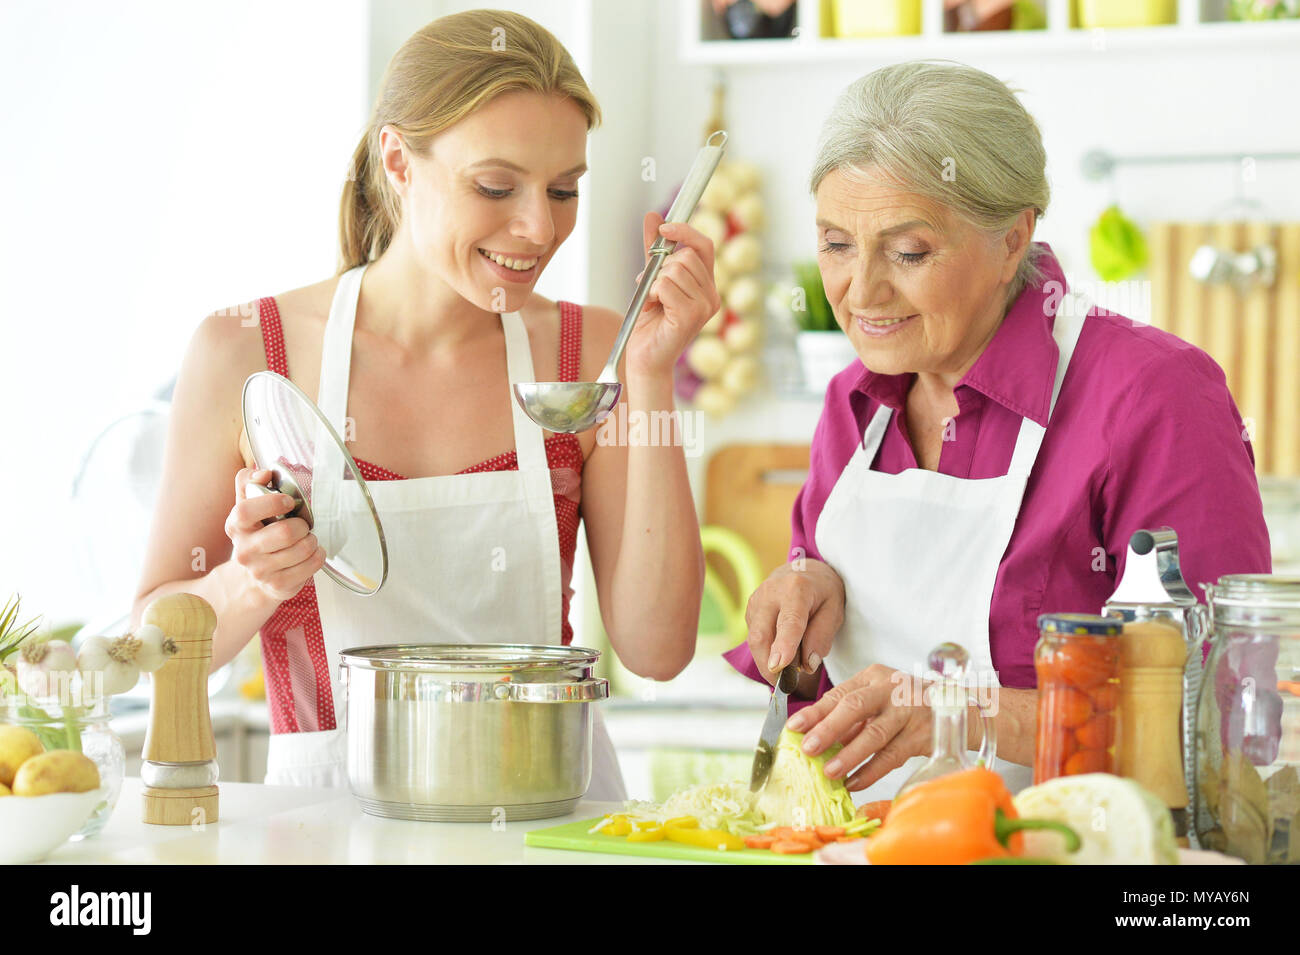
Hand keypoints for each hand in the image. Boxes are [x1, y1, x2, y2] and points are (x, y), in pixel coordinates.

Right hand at [225, 468, 325, 602]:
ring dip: (312, 540)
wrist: (254, 576)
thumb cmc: (258, 534)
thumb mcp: (248, 506)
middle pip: (284, 532)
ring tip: (308, 539)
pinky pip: (310, 566)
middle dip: (303, 525)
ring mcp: (260, 571)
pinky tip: (313, 553)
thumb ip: (250, 482)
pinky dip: (318, 556)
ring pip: (301, 549)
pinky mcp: (278, 585)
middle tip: (304, 525)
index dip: (271, 503)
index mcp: (236, 526)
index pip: (246, 511)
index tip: (288, 501)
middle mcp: (244, 550)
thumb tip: (264, 473)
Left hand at [624, 213, 721, 379]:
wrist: (645, 358)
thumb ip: (654, 251)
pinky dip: (651, 292)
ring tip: (653, 301)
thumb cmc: (650, 323)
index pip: (704, 246)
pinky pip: (666, 285)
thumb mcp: (651, 280)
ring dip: (654, 282)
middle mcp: (711, 296)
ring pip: (674, 269)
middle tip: (653, 288)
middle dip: (661, 266)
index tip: (663, 228)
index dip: (685, 231)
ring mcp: (704, 307)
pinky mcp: (691, 316)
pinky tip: (652, 308)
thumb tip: (653, 216)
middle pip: (686, 256)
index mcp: (707, 286)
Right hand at [744, 558, 844, 686]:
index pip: (789, 621)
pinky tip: (782, 653)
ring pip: (754, 640)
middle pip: (762, 635)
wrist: (804, 571)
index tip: (780, 666)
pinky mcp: (749, 611)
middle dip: (769, 665)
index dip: (784, 645)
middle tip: (785, 686)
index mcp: (796, 589)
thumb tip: (807, 665)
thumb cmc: (823, 593)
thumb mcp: (834, 611)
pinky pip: (754, 639)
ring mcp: (755, 601)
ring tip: (789, 671)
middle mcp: (770, 593)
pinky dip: (767, 653)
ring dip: (768, 661)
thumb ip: (822, 637)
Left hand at [786, 664, 935, 791]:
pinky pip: (892, 755)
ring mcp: (908, 711)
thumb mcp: (878, 699)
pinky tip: (854, 782)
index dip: (815, 711)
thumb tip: (815, 739)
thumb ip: (851, 717)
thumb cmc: (906, 704)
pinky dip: (871, 771)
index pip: (839, 694)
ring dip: (850, 755)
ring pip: (874, 734)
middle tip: (808, 748)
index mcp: (872, 677)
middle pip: (855, 707)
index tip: (794, 727)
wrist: (956, 707)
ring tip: (830, 772)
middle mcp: (890, 689)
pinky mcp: (922, 734)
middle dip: (829, 729)